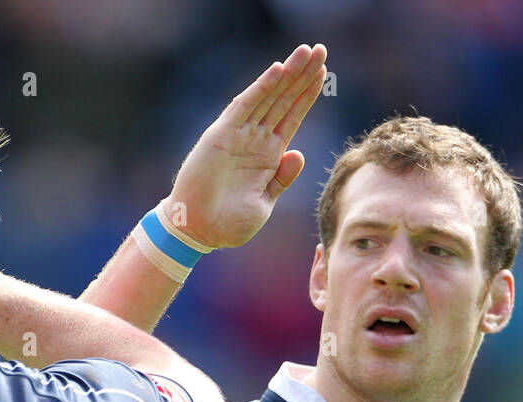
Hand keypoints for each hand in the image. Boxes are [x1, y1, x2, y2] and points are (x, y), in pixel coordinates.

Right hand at [161, 43, 326, 249]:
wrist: (199, 232)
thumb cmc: (228, 223)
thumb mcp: (264, 203)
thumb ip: (281, 179)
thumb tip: (299, 154)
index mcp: (268, 156)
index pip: (292, 117)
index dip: (307, 94)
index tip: (323, 72)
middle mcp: (255, 140)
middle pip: (283, 100)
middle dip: (302, 75)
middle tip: (320, 49)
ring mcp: (238, 135)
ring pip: (268, 97)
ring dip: (287, 74)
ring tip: (306, 51)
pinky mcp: (221, 135)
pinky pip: (244, 106)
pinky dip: (261, 88)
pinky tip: (278, 70)